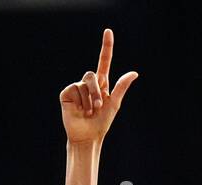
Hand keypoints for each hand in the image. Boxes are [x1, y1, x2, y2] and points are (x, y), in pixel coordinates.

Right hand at [59, 28, 138, 144]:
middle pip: (93, 75)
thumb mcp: (114, 104)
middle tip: (98, 107)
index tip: (108, 31)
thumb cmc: (102, 123)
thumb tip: (134, 72)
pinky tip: (79, 110)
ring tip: (88, 112)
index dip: (106, 47)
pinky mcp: (67, 92)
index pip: (104, 61)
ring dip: (90, 100)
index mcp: (102, 84)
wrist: (88, 136)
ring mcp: (77, 87)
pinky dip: (80, 101)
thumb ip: (121, 87)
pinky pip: (75, 89)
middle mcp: (89, 83)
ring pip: (85, 83)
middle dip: (97, 92)